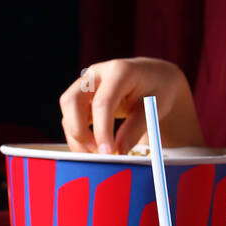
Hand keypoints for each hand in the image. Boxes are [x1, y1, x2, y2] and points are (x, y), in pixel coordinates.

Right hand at [60, 57, 204, 154]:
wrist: (156, 77)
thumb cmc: (158, 89)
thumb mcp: (153, 108)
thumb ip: (134, 129)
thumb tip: (119, 151)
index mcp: (120, 71)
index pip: (103, 103)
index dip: (102, 130)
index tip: (108, 152)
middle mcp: (98, 73)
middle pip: (71, 100)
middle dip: (79, 131)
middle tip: (98, 153)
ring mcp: (86, 82)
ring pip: (67, 109)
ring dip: (77, 135)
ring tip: (97, 154)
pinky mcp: (82, 94)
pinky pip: (71, 115)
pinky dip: (78, 133)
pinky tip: (93, 147)